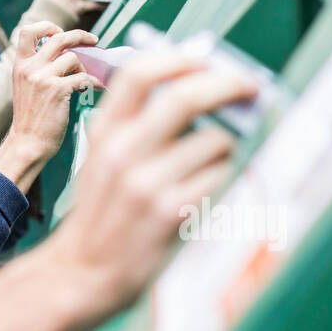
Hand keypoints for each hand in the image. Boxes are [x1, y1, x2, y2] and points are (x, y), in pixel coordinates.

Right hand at [0, 21, 97, 189]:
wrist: (27, 143)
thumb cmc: (31, 119)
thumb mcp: (26, 87)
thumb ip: (39, 70)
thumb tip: (68, 56)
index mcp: (20, 65)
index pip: (28, 31)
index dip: (47, 26)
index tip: (59, 31)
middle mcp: (30, 68)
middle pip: (59, 37)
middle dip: (80, 36)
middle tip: (93, 41)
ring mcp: (43, 78)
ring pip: (74, 58)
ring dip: (84, 68)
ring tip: (84, 80)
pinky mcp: (57, 91)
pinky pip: (83, 78)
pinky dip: (92, 83)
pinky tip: (93, 89)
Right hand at [44, 47, 256, 312]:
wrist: (83, 272)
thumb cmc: (102, 213)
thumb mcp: (102, 159)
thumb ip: (136, 125)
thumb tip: (195, 88)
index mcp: (104, 132)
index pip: (139, 74)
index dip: (178, 59)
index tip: (206, 58)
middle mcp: (123, 152)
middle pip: (184, 96)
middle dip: (227, 84)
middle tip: (248, 86)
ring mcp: (147, 184)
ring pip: (214, 140)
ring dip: (231, 141)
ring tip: (226, 151)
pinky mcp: (171, 214)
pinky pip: (220, 176)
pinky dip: (228, 173)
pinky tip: (220, 178)